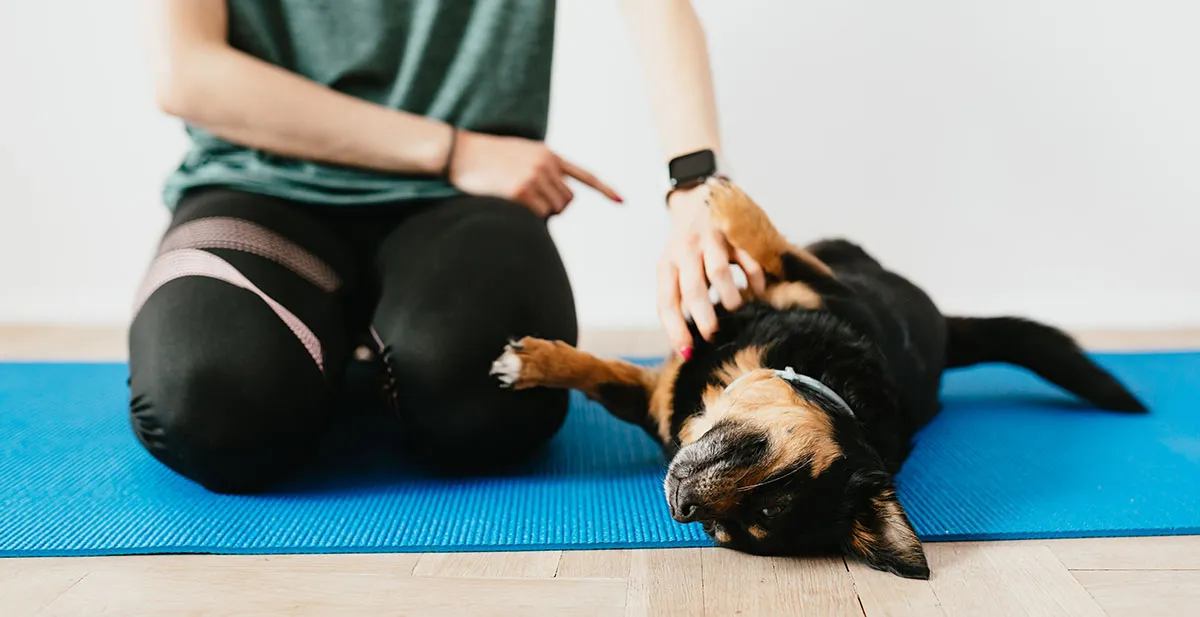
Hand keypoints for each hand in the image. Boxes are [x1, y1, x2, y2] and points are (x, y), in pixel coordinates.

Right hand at [447, 130, 621, 215]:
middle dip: (554, 207)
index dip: (604, 190)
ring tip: (515, 197)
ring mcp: (535, 178)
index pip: (584, 175)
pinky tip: (509, 202)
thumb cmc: (485, 157)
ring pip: (554, 210)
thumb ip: (540, 170)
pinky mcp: (521, 192)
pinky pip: (537, 216)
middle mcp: (546, 165)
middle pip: (568, 200)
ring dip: (540, 212)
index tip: (621, 201)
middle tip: (529, 201)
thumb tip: (554, 199)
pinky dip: (528, 217)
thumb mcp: (519, 155)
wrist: (459, 152)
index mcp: (548, 155)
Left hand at [658, 184, 765, 357]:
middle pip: (692, 288)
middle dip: (704, 317)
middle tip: (714, 336)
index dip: (675, 329)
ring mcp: (709, 239)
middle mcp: (684, 251)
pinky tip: (758, 292)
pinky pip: (746, 258)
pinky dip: (754, 279)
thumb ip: (680, 296)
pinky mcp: (733, 231)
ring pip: (718, 271)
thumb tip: (687, 343)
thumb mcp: (674, 267)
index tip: (687, 354)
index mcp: (666, 265)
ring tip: (737, 312)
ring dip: (729, 297)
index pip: (666, 302)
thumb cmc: (686, 246)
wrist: (698, 196)